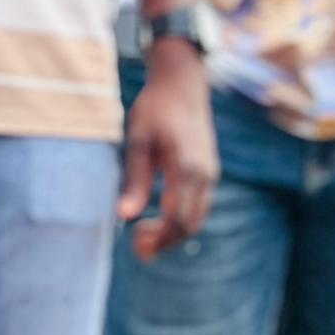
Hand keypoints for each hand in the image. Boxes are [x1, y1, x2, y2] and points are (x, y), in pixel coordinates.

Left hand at [120, 41, 217, 258]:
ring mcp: (211, 176)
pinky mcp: (210, 174)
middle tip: (140, 249)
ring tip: (148, 235)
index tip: (136, 243)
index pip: (177, 218)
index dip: (158, 237)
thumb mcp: (138, 142)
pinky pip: (199, 207)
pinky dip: (182, 220)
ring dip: (174, 233)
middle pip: (190, 225)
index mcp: (186, 168)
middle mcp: (204, 176)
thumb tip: (124, 216)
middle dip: (165, 241)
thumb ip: (135, 181)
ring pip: (197, 219)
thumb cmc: (156, 109)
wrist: (183, 86)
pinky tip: (162, 217)